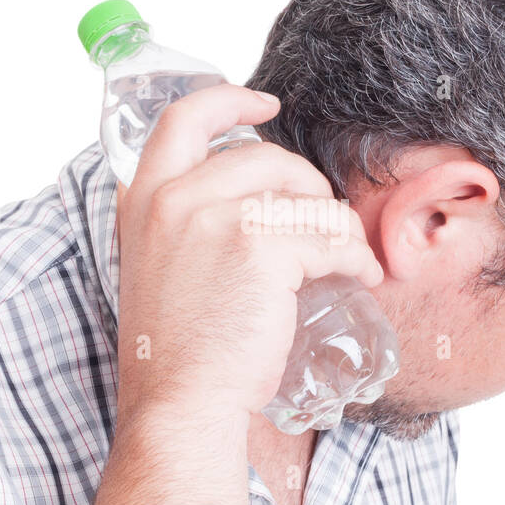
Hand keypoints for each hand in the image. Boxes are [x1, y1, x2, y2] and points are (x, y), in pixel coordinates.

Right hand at [114, 84, 384, 429]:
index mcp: (144, 200)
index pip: (183, 119)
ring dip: (339, 227)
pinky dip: (356, 256)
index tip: (264, 101)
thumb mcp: (161, 269)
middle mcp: (173, 198)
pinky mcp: (260, 246)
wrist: (179, 405)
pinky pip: (331, 236)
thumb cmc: (177, 354)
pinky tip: (360, 278)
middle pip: (264, 156)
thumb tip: (253, 199)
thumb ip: (186, 224)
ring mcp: (215, 216)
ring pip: (306, 197)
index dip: (229, 99)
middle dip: (307, 184)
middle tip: (323, 222)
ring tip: (347, 260)